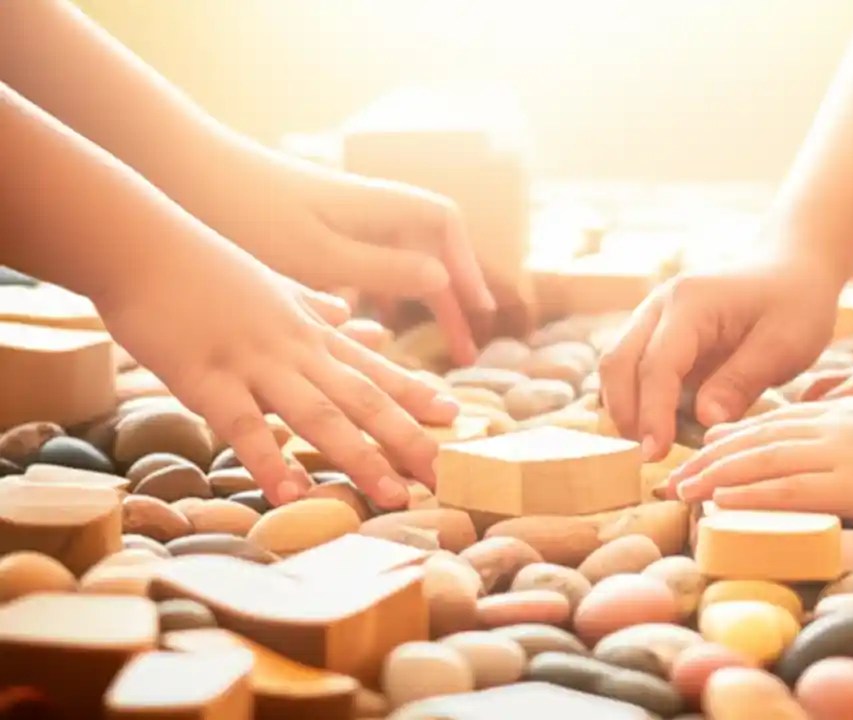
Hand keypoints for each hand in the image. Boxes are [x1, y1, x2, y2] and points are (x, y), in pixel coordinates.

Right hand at [99, 236, 456, 507]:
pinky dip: (268, 460)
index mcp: (310, 332)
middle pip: (364, 398)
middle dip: (408, 439)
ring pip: (319, 414)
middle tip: (446, 474)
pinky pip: (243, 426)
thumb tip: (355, 315)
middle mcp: (296, 349)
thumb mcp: (275, 285)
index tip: (456, 417)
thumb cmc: (206, 269)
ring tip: (395, 495)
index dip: (417, 394)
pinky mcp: (207, 378)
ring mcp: (255, 363)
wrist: (145, 245)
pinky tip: (291, 493)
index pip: (375, 367)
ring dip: (361, 457)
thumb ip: (317, 307)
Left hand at [190, 147, 496, 364]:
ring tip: (422, 350)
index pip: (443, 224)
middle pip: (425, 251)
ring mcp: (334, 221)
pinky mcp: (304, 235)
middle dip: (448, 303)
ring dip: (413, 305)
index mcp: (374, 208)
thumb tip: (441, 281)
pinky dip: (369, 299)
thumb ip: (380, 268)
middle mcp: (363, 211)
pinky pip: (356, 268)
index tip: (479, 311)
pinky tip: (358, 330)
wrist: (176, 172)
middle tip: (463, 354)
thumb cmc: (245, 212)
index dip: (467, 265)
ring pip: (392, 262)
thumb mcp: (316, 252)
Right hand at [599, 251, 843, 460]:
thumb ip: (741, 381)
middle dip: (627, 415)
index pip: (656, 365)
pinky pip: (631, 370)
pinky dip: (638, 400)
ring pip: (616, 367)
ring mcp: (652, 318)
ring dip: (628, 409)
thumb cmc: (794, 303)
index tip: (656, 455)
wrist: (792, 268)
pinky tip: (666, 426)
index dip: (652, 414)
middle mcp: (659, 306)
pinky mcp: (656, 335)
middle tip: (652, 457)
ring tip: (660, 445)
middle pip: (617, 364)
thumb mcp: (784, 344)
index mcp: (690, 303)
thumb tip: (704, 421)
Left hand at [667, 396, 852, 530]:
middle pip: (757, 438)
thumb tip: (844, 463)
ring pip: (762, 460)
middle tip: (674, 476)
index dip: (733, 438)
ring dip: (715, 477)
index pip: (775, 423)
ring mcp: (840, 452)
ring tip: (680, 491)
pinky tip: (722, 503)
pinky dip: (750, 495)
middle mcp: (833, 427)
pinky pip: (789, 487)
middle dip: (711, 458)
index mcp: (844, 413)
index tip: (704, 450)